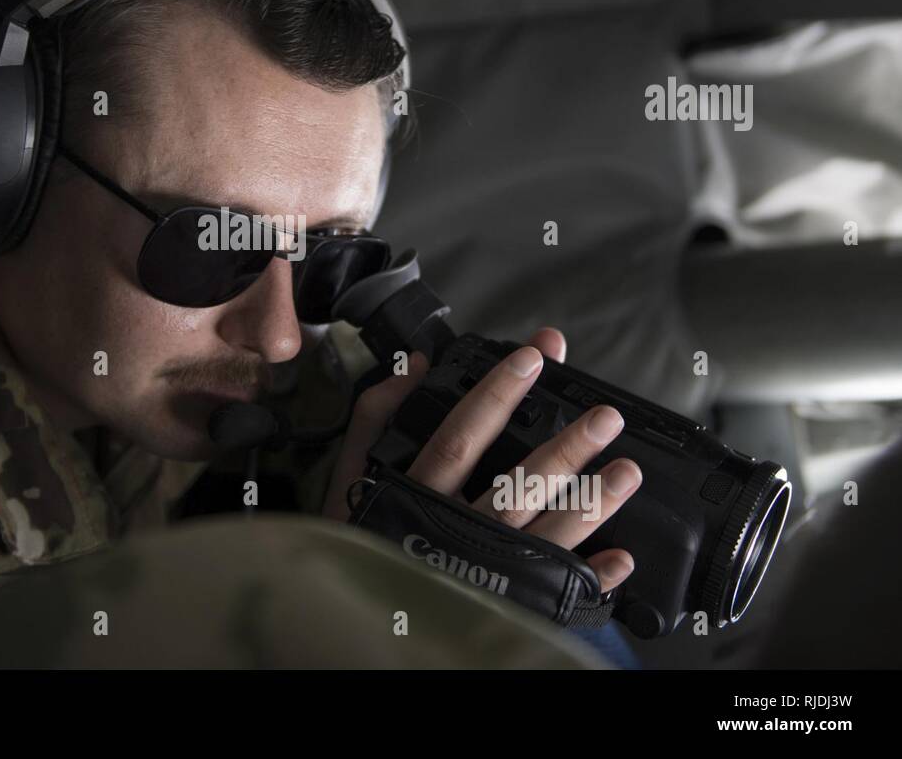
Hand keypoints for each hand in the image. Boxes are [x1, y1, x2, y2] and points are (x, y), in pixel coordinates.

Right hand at [321, 327, 640, 591]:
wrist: (355, 621)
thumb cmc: (359, 538)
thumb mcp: (351, 472)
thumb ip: (379, 415)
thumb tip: (417, 365)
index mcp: (416, 495)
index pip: (460, 438)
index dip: (496, 397)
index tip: (533, 358)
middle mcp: (455, 533)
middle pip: (517, 486)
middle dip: (566, 449)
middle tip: (605, 417)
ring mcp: (485, 572)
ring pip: (547, 535)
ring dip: (593, 503)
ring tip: (628, 472)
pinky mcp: (507, 603)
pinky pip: (559, 592)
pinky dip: (594, 577)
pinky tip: (622, 557)